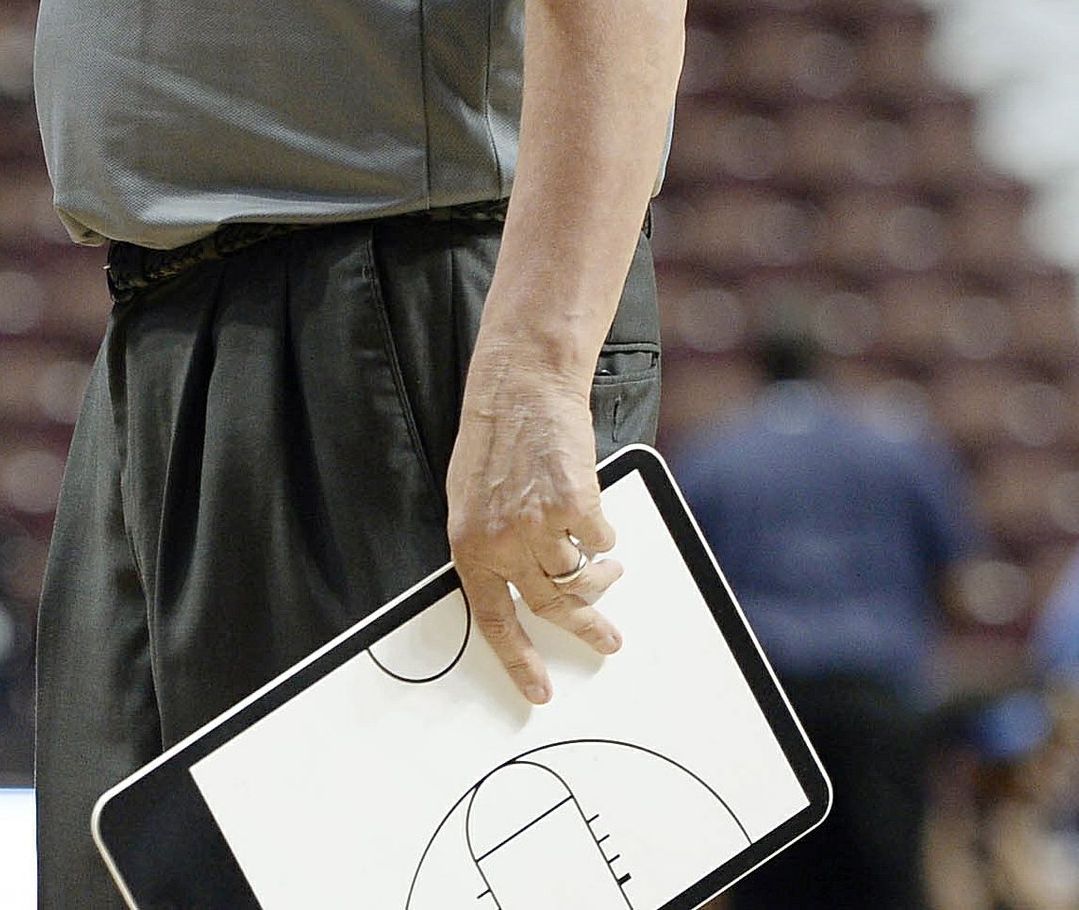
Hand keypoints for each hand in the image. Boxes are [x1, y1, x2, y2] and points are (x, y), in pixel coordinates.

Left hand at [444, 348, 622, 704]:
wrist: (520, 387)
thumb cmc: (495, 440)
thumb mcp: (471, 501)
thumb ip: (491, 546)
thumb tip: (519, 590)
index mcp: (469, 546)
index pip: (494, 622)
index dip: (520, 661)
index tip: (540, 691)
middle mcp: (501, 542)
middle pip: (551, 608)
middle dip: (587, 630)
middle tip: (608, 641)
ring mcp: (538, 524)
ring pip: (581, 576)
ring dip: (600, 576)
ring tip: (609, 566)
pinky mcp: (574, 503)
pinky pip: (601, 539)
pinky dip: (605, 533)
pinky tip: (596, 516)